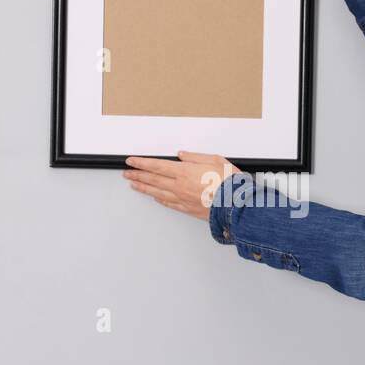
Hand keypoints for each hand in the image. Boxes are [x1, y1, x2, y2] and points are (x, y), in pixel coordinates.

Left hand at [123, 151, 242, 221]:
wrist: (236, 206)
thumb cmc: (230, 183)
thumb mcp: (215, 160)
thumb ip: (195, 157)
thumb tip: (182, 155)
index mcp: (184, 171)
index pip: (156, 165)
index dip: (141, 163)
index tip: (131, 161)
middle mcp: (179, 186)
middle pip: (153, 179)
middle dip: (137, 175)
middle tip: (127, 173)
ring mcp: (182, 199)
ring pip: (157, 192)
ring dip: (144, 188)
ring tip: (134, 185)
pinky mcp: (188, 209)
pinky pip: (169, 204)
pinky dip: (160, 199)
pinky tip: (155, 197)